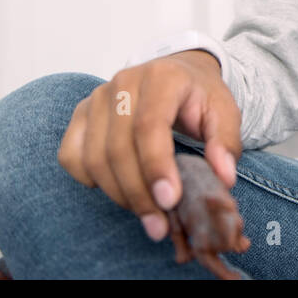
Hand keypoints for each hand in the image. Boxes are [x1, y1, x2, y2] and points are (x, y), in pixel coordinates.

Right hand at [56, 50, 243, 260]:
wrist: (178, 72)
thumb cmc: (199, 95)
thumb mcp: (225, 112)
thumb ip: (226, 143)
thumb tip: (223, 178)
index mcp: (161, 78)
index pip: (149, 125)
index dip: (156, 166)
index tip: (169, 201)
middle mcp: (123, 83)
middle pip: (118, 148)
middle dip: (138, 194)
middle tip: (159, 226)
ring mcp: (96, 97)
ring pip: (94, 157)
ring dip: (118, 194)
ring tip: (146, 214)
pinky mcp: (81, 113)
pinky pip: (71, 155)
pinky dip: (89, 179)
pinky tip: (117, 188)